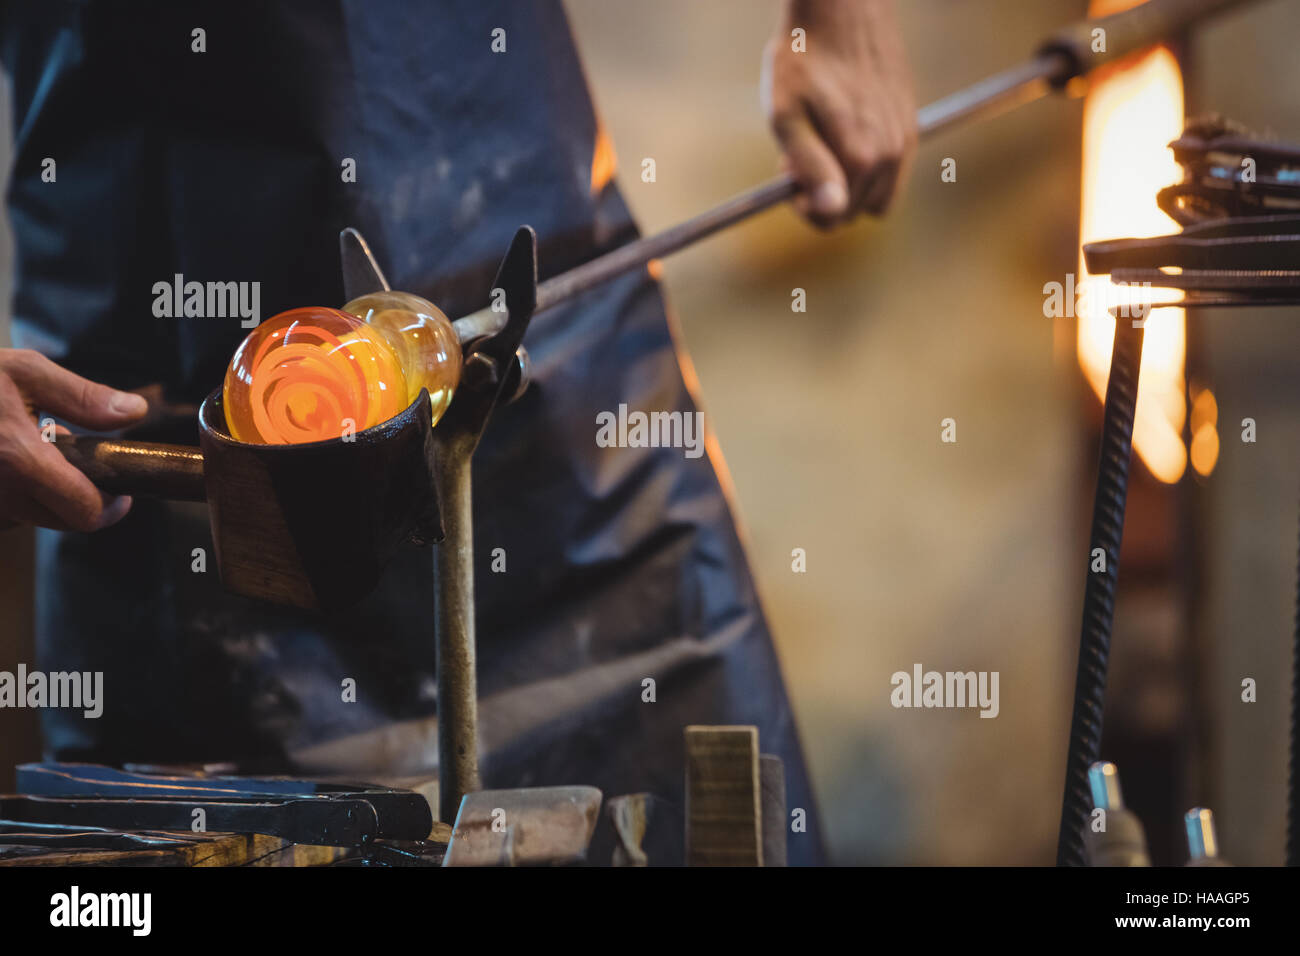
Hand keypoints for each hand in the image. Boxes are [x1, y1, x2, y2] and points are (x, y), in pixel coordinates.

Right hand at [0, 349, 147, 530]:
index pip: (83, 511)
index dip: (111, 506)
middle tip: (79, 463)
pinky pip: (5, 507)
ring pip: (32, 516)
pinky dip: (17, 490)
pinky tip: (6, 459)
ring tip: (33, 451)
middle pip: (62, 522)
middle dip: (81, 498)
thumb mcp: (24, 372)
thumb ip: (82, 397)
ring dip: (45, 494)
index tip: (121, 490)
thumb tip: (134, 412)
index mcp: (17, 456)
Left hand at [762, 0, 916, 226]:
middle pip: (855, 210)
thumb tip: (831, 212)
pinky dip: (868, 162)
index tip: (789, 172)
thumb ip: (809, 169)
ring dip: (848, 180)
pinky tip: (847, 127)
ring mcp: (905, 140)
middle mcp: (891, 155)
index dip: (805, 204)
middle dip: (826, 192)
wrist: (841, 9)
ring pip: (876, 194)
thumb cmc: (803, 60)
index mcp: (861, 158)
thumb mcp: (786, 117)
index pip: (833, 219)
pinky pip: (891, 170)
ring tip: (825, 140)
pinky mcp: (910, 124)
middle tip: (804, 150)